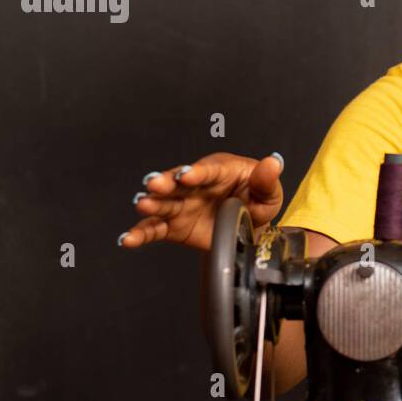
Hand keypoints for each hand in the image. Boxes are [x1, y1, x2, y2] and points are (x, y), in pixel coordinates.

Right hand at [117, 151, 284, 252]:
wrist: (247, 228)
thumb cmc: (257, 201)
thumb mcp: (268, 192)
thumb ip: (267, 180)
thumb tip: (273, 162)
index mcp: (219, 171)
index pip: (207, 171)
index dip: (197, 173)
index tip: (187, 175)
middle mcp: (195, 186)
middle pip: (177, 183)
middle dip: (166, 183)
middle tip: (155, 184)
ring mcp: (182, 205)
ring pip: (163, 203)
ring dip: (151, 203)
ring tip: (142, 204)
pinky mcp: (173, 226)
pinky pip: (155, 229)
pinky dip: (140, 234)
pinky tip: (128, 239)